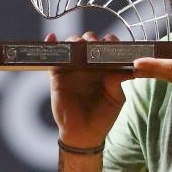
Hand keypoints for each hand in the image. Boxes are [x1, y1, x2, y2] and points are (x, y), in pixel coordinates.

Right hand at [48, 31, 131, 148]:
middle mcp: (88, 64)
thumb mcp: (115, 97)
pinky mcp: (57, 75)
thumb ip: (116, 81)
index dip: (109, 41)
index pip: (107, 46)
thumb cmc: (103, 116)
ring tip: (78, 45)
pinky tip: (51, 38)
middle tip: (94, 46)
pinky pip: (52, 57)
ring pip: (71, 45)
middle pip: (88, 41)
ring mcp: (72, 68)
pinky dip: (50, 45)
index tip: (112, 44)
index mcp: (104, 67)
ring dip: (74, 41)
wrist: (84, 133)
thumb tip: (121, 66)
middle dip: (91, 39)